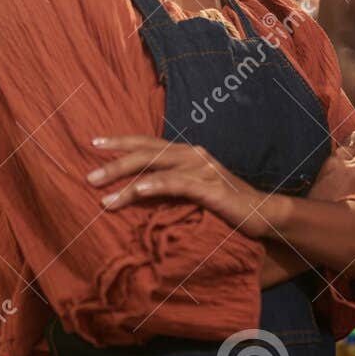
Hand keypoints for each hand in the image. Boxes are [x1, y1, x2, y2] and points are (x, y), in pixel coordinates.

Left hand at [87, 136, 285, 237]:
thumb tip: (142, 187)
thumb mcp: (196, 189)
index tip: (94, 143)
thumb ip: (173, 183)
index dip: (121, 142)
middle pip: (147, 153)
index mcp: (187, 153)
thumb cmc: (227, 203)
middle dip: (115, 163)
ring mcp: (203, 170)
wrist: (265, 213)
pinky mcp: (211, 189)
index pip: (148, 143)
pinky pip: (178, 184)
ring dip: (127, 181)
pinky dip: (156, 185)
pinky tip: (138, 191)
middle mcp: (193, 155)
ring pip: (157, 169)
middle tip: (90, 177)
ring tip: (104, 196)